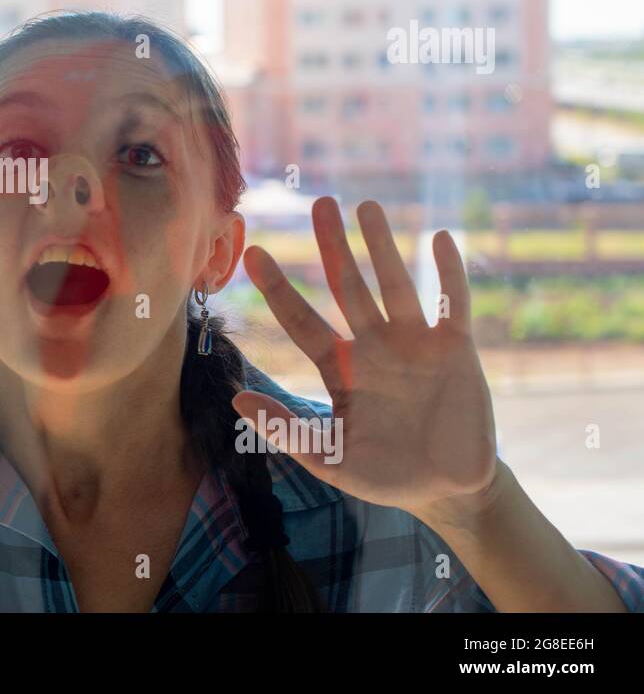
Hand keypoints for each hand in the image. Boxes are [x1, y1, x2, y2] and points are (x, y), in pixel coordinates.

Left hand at [233, 196, 498, 519]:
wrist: (447, 489)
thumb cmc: (384, 473)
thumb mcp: (329, 458)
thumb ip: (285, 431)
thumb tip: (237, 399)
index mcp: (340, 368)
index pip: (302, 322)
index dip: (279, 290)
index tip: (253, 253)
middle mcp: (374, 346)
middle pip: (348, 287)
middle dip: (334, 247)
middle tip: (319, 203)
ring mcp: (415, 343)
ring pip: (394, 285)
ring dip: (382, 247)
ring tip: (367, 205)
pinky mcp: (456, 350)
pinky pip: (451, 304)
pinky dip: (447, 273)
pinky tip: (439, 239)